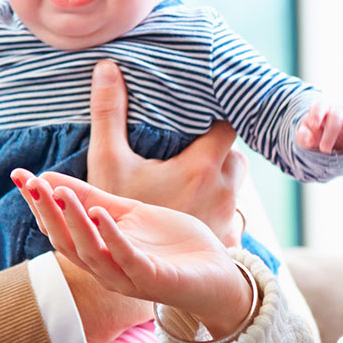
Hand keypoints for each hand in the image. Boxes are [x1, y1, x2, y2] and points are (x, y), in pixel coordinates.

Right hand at [13, 169, 252, 334]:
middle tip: (32, 183)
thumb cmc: (174, 246)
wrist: (219, 275)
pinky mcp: (155, 280)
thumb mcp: (130, 214)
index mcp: (99, 252)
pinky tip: (101, 213)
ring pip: (91, 253)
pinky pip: (128, 259)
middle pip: (66, 243)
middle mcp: (107, 269)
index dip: (38, 204)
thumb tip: (51, 178)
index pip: (59, 229)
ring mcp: (129, 277)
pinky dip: (112, 237)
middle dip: (47, 213)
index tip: (19, 175)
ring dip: (74, 222)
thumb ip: (94, 197)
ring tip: (62, 193)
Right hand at [84, 60, 242, 244]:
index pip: (226, 128)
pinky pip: (234, 216)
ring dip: (221, 178)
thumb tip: (106, 66)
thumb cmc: (116, 217)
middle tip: (196, 142)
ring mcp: (228, 219)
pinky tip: (199, 205)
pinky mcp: (227, 242)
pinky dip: (219, 208)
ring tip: (195, 173)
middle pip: (235, 158)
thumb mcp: (108, 162)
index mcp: (200, 169)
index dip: (216, 117)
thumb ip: (108, 113)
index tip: (202, 109)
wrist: (128, 276)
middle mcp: (223, 193)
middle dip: (219, 149)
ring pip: (236, 187)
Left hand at [295, 101, 342, 155]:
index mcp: (323, 111)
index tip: (314, 124)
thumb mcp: (305, 139)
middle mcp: (340, 112)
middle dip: (331, 131)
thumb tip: (308, 138)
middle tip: (324, 149)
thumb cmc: (316, 137)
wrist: (330, 145)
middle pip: (337, 114)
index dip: (317, 112)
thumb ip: (303, 137)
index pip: (320, 104)